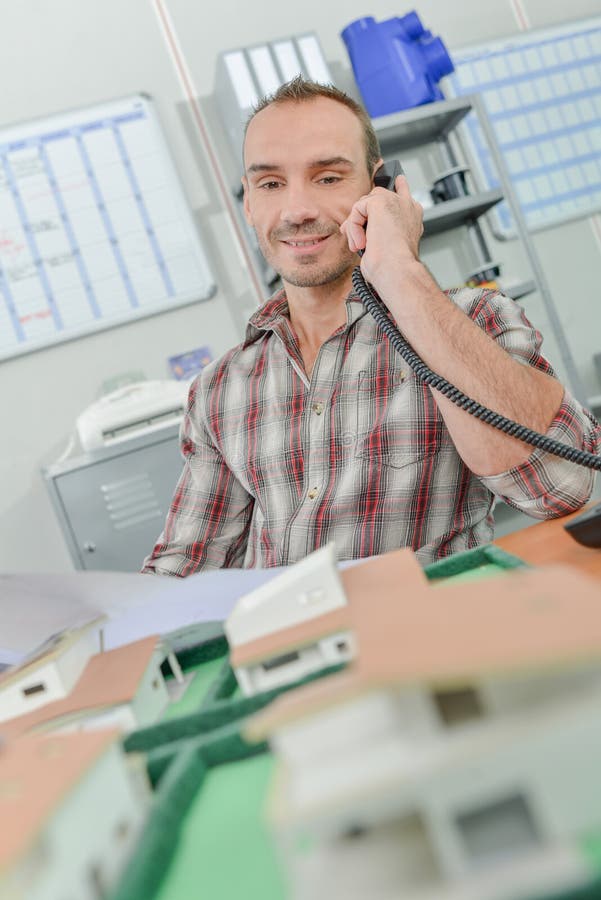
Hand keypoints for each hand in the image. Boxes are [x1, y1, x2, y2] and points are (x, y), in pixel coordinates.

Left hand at [340, 175, 423, 290]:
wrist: (397, 270)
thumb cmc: (393, 266)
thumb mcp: (387, 246)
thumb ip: (379, 229)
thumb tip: (353, 226)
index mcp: (413, 216)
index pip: (405, 193)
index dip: (400, 186)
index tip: (399, 179)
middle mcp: (407, 206)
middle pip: (376, 196)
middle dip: (361, 216)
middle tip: (357, 240)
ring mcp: (395, 201)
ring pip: (364, 204)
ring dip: (357, 226)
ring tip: (361, 245)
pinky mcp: (380, 202)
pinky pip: (357, 209)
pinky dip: (354, 227)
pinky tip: (361, 242)